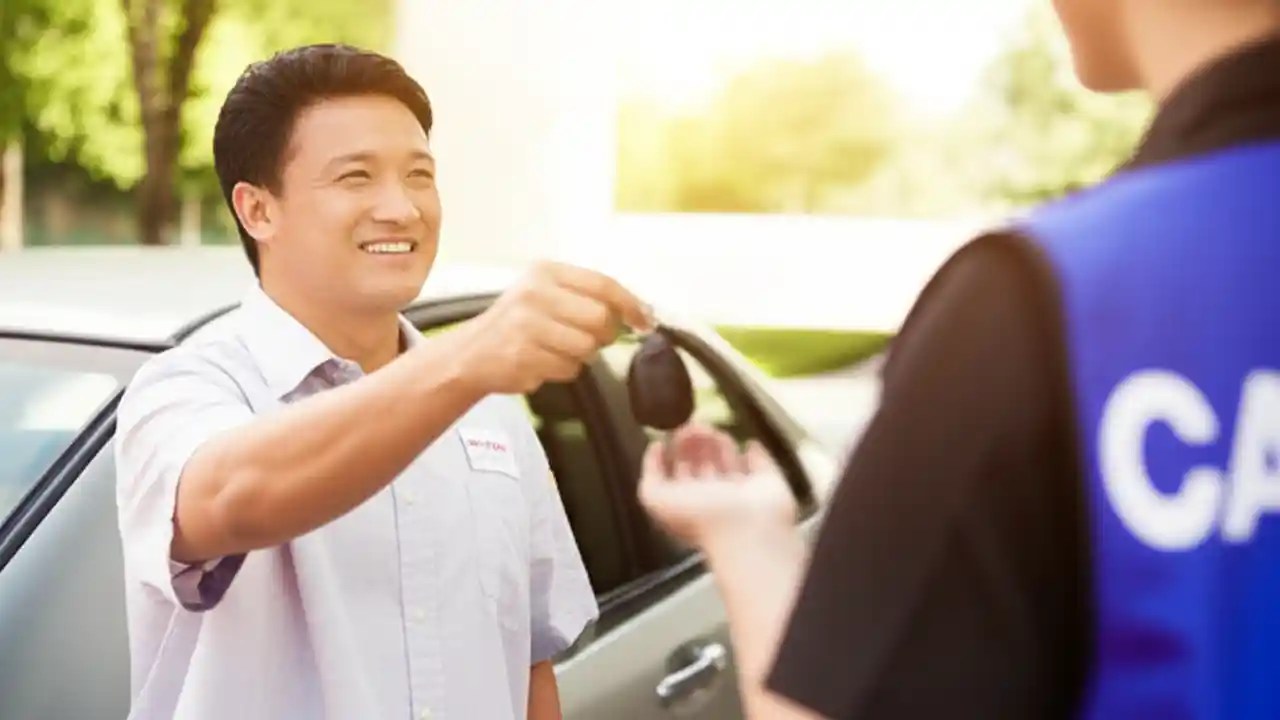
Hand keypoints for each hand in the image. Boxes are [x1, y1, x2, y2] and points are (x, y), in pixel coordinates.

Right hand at [452, 261, 653, 394]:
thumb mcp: (546, 293)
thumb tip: (642, 312)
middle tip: (590, 338)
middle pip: (601, 319)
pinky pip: (568, 369)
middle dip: (604, 335)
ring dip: (581, 356)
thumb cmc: (518, 323)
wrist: (471, 352)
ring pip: (587, 348)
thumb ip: (588, 296)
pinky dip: (562, 370)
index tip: (646, 319)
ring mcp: (527, 326)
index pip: (603, 284)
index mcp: (545, 272)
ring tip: (557, 349)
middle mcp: (534, 294)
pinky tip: (542, 361)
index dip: (631, 304)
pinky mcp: (523, 357)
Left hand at [638, 424, 797, 551]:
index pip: (680, 474)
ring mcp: (742, 491)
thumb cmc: (699, 516)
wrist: (746, 530)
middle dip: (696, 444)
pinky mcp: (767, 483)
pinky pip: (760, 464)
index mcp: (688, 502)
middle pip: (704, 465)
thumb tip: (657, 448)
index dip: (676, 453)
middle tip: (693, 424)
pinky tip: (748, 443)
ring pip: (729, 462)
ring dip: (719, 444)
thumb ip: (650, 474)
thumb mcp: (656, 499)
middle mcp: (714, 497)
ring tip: (711, 429)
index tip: (674, 431)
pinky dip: (754, 453)